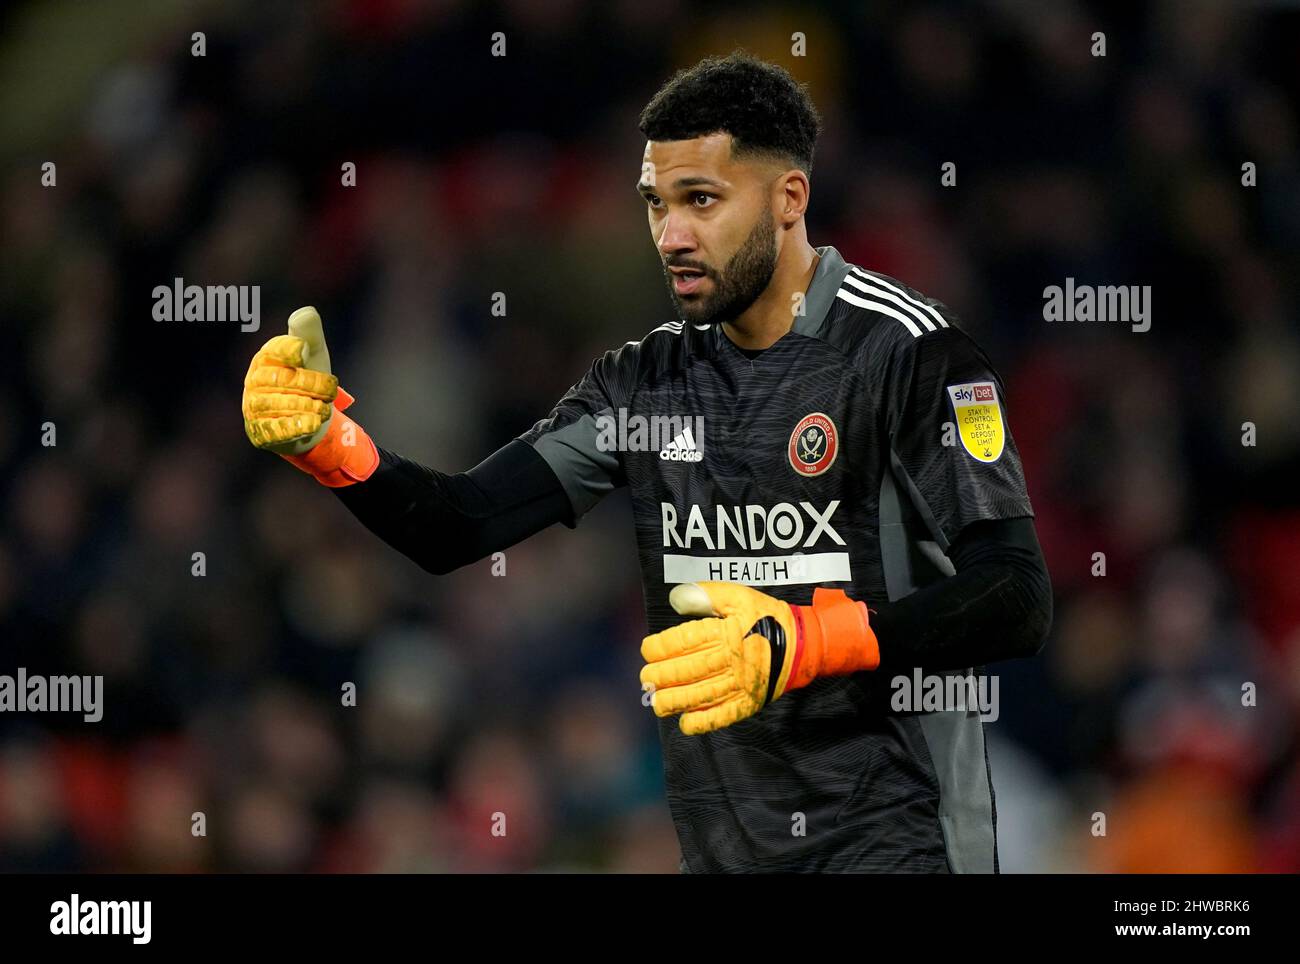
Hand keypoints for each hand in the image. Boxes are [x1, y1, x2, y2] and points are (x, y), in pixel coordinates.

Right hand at [243, 306, 337, 454]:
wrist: (311, 420)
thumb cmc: (310, 380)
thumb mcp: (315, 355)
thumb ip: (310, 333)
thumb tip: (306, 312)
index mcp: (266, 358)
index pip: (274, 350)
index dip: (289, 349)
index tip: (304, 351)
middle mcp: (255, 381)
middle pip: (278, 379)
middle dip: (308, 384)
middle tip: (330, 390)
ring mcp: (255, 407)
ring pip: (274, 404)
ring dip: (303, 406)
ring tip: (324, 410)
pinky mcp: (260, 432)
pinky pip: (273, 429)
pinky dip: (293, 427)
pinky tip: (312, 425)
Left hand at [640, 582, 878, 735]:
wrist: (804, 643)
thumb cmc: (766, 617)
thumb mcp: (739, 596)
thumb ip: (707, 595)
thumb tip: (675, 599)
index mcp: (726, 631)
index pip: (685, 641)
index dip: (660, 647)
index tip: (648, 650)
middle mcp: (731, 659)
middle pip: (688, 670)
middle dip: (662, 676)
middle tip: (646, 678)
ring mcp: (741, 684)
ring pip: (701, 695)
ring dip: (675, 701)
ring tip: (658, 703)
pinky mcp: (750, 702)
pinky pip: (724, 715)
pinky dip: (704, 722)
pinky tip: (685, 724)